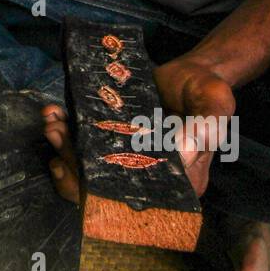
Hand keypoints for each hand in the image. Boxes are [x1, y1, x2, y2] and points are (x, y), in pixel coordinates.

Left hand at [41, 55, 235, 206]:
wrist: (192, 71)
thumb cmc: (205, 88)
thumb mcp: (215, 101)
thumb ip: (207, 124)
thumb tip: (184, 152)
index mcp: (179, 183)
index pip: (133, 199)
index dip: (98, 188)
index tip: (75, 163)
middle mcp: (150, 180)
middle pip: (103, 189)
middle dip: (72, 165)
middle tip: (57, 133)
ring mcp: (128, 162)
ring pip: (89, 172)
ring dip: (63, 149)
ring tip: (53, 122)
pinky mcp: (114, 143)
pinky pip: (85, 149)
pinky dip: (66, 134)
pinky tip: (57, 115)